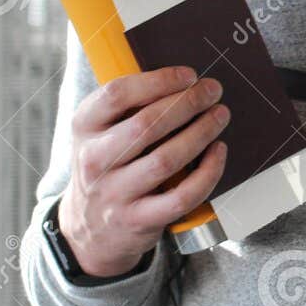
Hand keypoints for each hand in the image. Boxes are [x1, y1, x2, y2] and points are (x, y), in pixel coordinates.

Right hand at [59, 67, 228, 276]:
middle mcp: (94, 161)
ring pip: (166, 159)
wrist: (89, 229)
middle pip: (147, 125)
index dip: (159, 80)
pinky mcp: (137, 220)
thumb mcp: (101, 132)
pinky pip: (181, 196)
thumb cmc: (108, 165)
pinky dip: (207, 172)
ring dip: (201, 132)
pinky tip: (218, 151)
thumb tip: (184, 78)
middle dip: (188, 103)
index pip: (116, 95)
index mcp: (84, 128)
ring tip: (220, 115)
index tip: (189, 75)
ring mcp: (114, 194)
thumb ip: (129, 106)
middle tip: (213, 91)